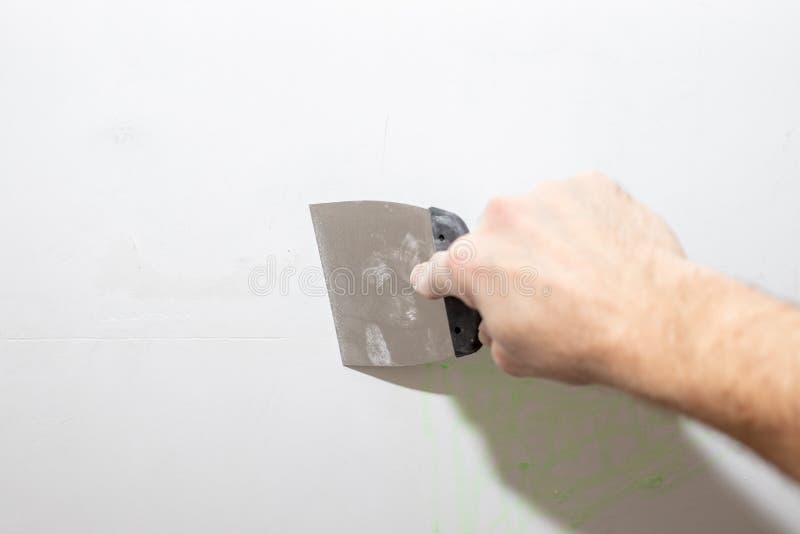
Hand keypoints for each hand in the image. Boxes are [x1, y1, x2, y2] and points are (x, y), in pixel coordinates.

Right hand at [411, 172, 686, 383]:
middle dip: (508, 263)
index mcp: (475, 262)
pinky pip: (574, 201)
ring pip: (534, 216)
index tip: (436, 280)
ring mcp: (546, 196)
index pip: (437, 269)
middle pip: (492, 240)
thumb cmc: (589, 336)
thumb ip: (493, 329)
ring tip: (579, 273)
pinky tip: (599, 253)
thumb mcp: (516, 355)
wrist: (653, 318)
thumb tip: (500, 319)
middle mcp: (503, 219)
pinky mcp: (588, 185)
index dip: (437, 281)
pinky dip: (582, 222)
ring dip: (547, 239)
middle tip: (541, 291)